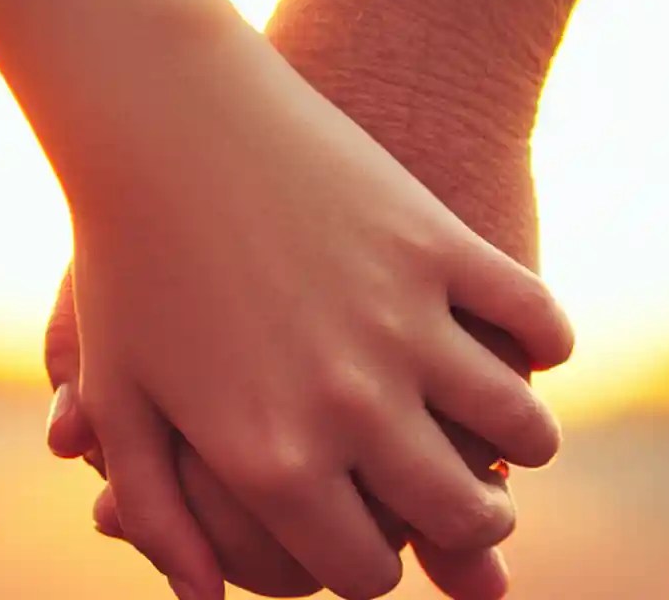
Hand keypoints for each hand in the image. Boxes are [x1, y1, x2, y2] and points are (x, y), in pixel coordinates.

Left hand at [48, 269, 525, 599]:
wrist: (161, 116)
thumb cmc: (126, 261)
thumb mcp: (120, 397)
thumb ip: (159, 511)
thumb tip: (205, 599)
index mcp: (269, 460)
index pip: (362, 569)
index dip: (372, 566)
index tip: (378, 541)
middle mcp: (350, 407)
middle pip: (458, 511)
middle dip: (471, 522)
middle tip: (474, 502)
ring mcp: (404, 323)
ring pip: (518, 428)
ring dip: (524, 443)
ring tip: (513, 436)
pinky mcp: (439, 244)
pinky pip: (533, 318)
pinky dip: (548, 343)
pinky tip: (535, 347)